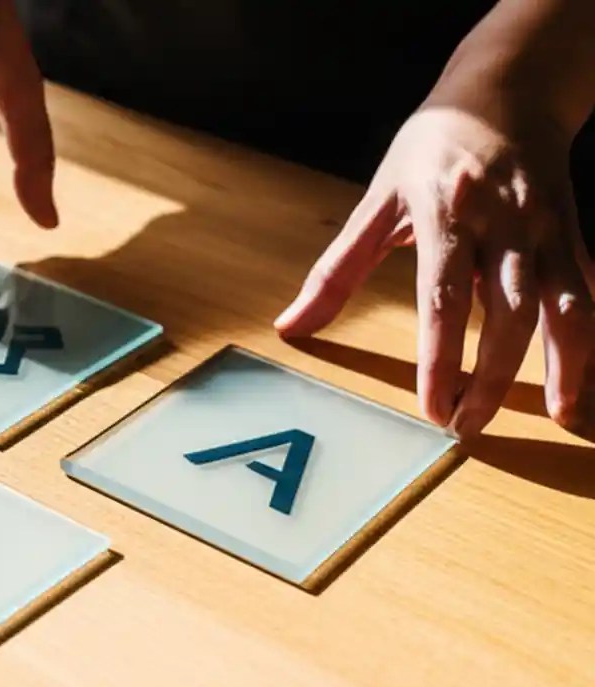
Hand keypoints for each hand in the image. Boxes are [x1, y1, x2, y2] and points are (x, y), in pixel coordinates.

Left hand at [275, 105, 594, 439]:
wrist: (506, 90)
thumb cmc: (429, 147)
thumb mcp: (375, 198)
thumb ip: (336, 270)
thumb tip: (290, 327)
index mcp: (447, 216)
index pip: (443, 301)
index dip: (440, 360)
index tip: (433, 409)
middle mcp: (505, 223)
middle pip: (508, 314)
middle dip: (492, 378)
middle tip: (468, 428)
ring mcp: (548, 228)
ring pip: (567, 304)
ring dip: (567, 364)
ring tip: (560, 416)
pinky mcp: (574, 232)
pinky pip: (588, 288)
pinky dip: (591, 333)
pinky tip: (586, 374)